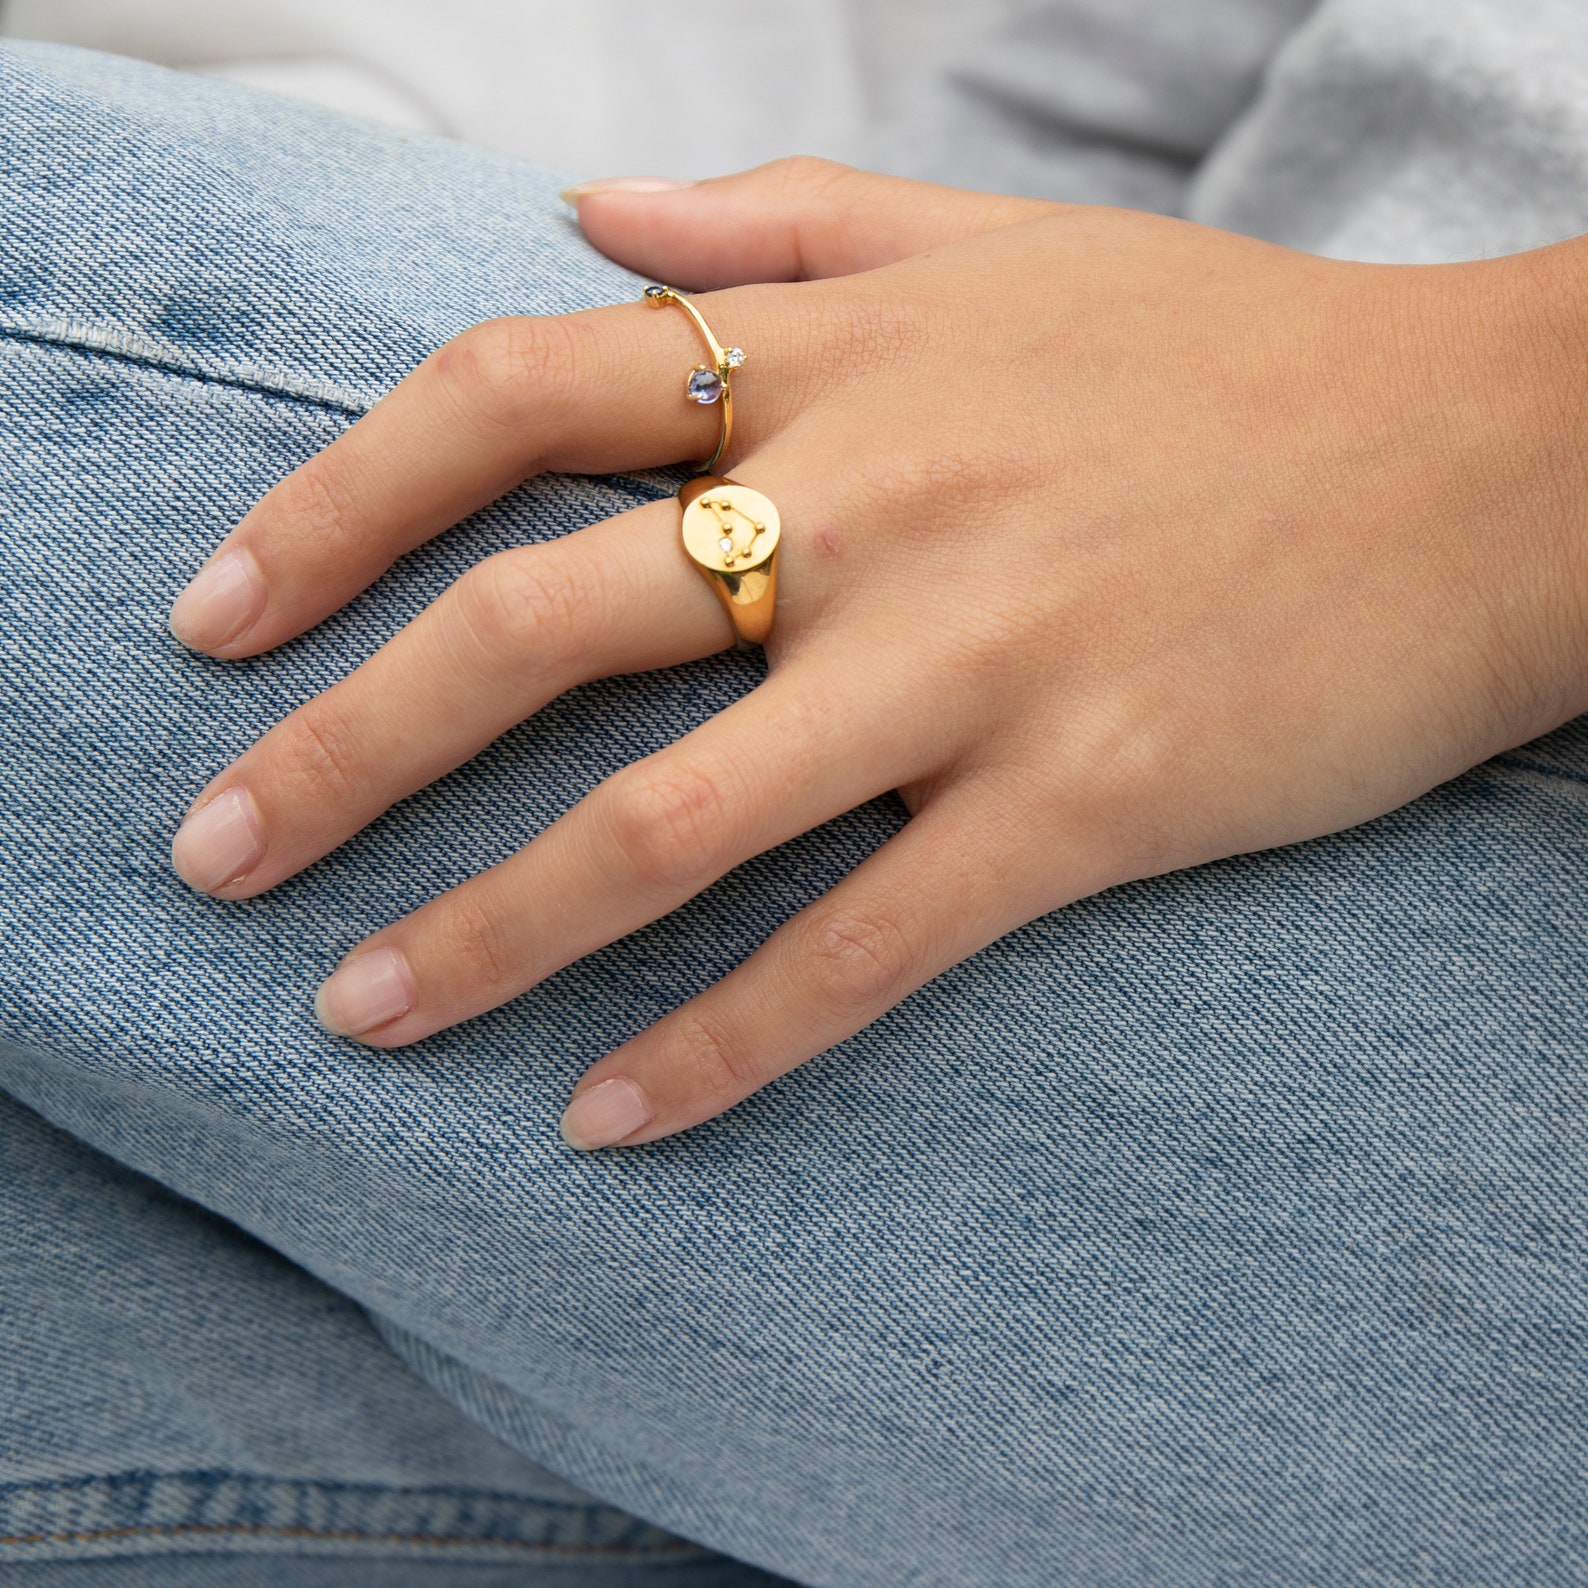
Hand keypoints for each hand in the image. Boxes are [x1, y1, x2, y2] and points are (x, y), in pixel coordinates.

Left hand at [168, 159, 1587, 1147]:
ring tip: (362, 1015)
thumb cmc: (1236, 354)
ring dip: (494, 929)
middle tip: (215, 859)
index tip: (212, 619)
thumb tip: (581, 218)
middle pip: (535, 626)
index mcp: (834, 361)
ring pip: (671, 816)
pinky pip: (859, 946)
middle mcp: (874, 503)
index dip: (329, 505)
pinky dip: (722, 1041)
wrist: (1499, 455)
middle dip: (347, 751)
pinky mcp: (1086, 800)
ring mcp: (976, 661)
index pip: (506, 403)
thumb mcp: (998, 243)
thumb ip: (775, 226)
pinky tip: (607, 1118)